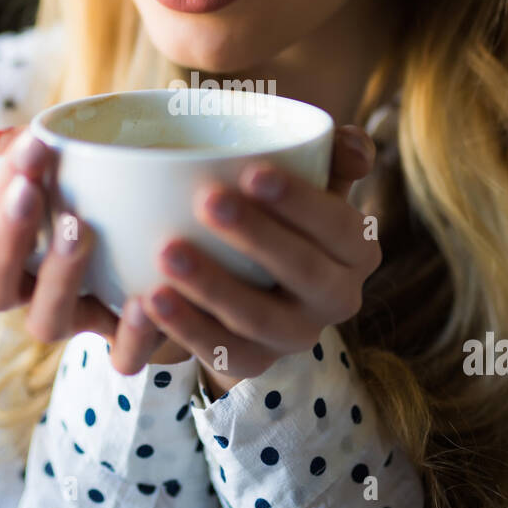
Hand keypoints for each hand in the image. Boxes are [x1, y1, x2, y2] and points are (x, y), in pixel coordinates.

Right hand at [0, 126, 190, 365]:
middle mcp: (33, 294)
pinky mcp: (124, 343)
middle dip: (7, 238)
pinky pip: (119, 356)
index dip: (1, 192)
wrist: (166, 259)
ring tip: (80, 229)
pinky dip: (130, 334)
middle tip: (31, 190)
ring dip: (58, 276)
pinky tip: (144, 298)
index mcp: (12, 254)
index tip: (32, 146)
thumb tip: (0, 141)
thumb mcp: (76, 172)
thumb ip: (42, 154)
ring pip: (47, 321)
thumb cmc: (105, 201)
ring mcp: (77, 321)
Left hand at [121, 125, 380, 393]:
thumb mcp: (309, 176)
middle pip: (303, 271)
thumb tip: (348, 144)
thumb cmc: (279, 209)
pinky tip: (150, 298)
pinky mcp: (255, 363)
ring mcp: (298, 336)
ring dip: (212, 286)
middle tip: (206, 200)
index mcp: (357, 249)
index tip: (251, 172)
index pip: (339, 225)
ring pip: (259, 318)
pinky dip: (186, 328)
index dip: (300, 201)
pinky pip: (223, 353)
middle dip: (255, 236)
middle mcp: (338, 298)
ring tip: (166, 252)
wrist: (256, 277)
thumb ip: (331, 153)